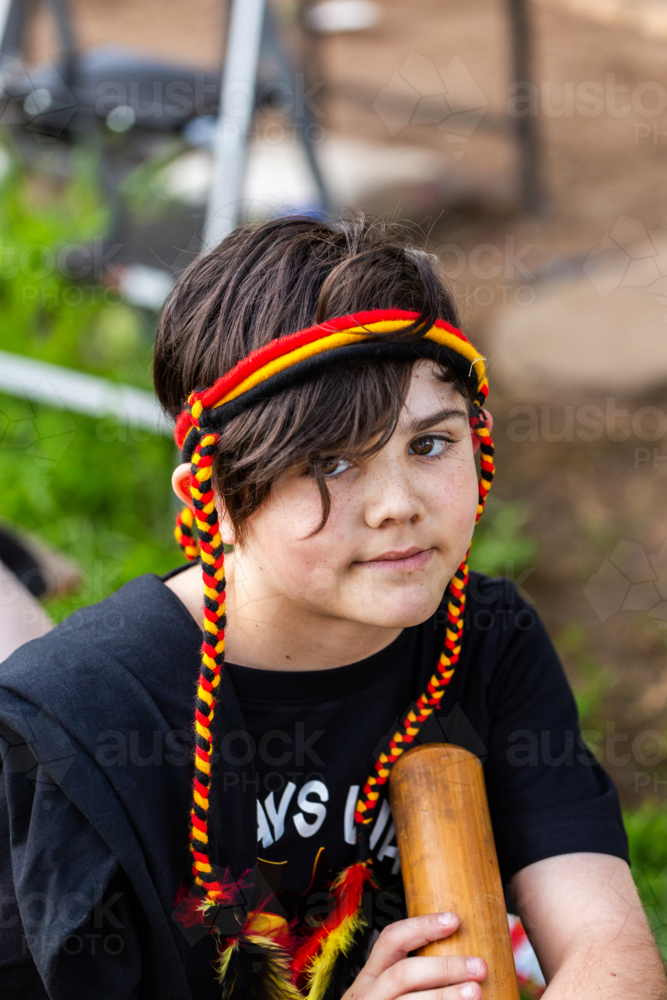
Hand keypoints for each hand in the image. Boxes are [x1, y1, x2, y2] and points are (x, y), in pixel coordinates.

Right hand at [341, 912, 486, 999]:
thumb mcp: (384, 993)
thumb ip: (409, 977)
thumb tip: (458, 957)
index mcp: (370, 978)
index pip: (391, 939)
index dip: (422, 926)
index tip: (454, 919)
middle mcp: (368, 997)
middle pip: (404, 973)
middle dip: (443, 967)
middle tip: (478, 966)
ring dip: (446, 996)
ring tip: (475, 991)